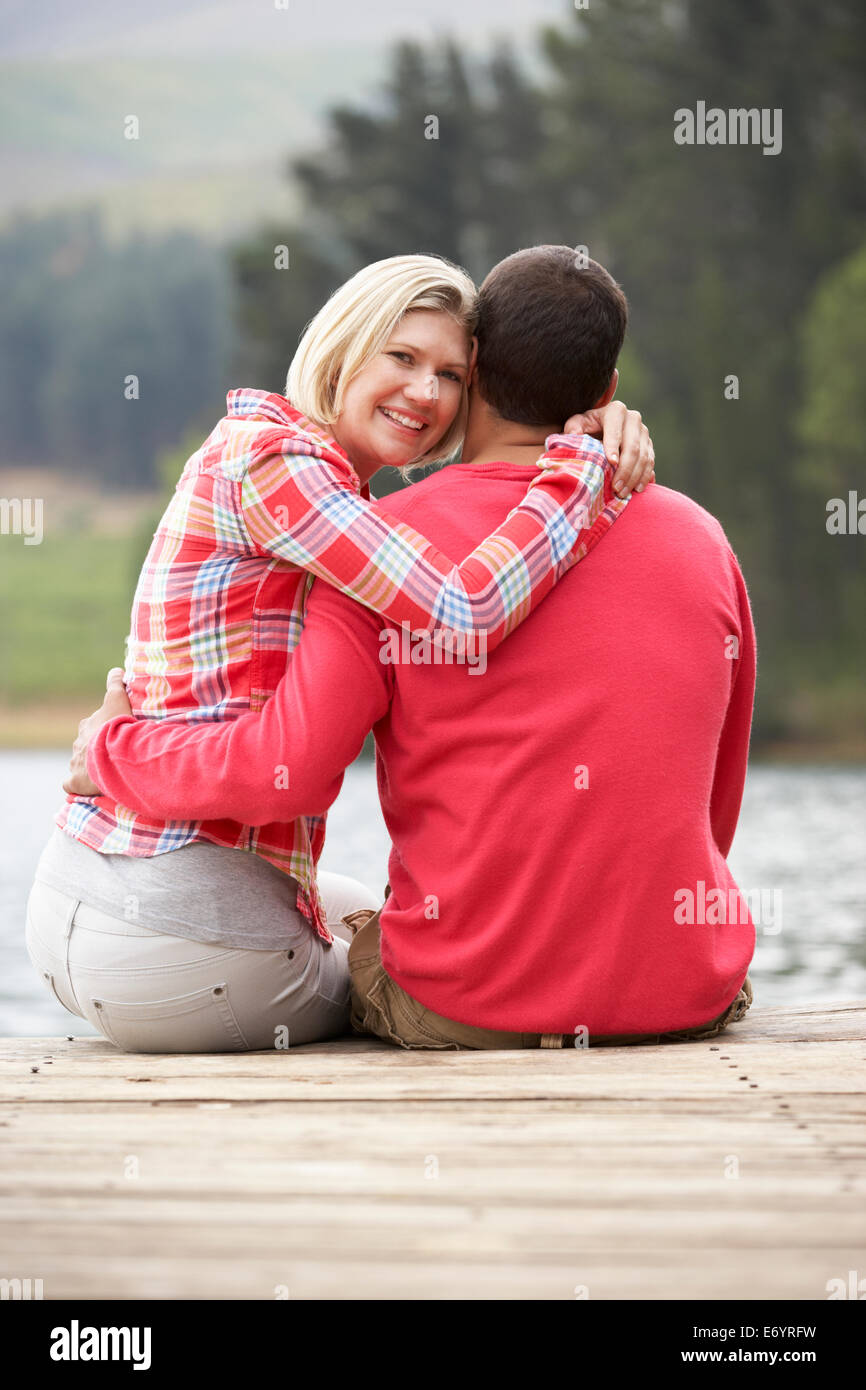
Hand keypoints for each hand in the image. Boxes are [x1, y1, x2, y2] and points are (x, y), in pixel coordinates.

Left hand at [63, 668, 131, 797]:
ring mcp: (75, 762)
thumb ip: (116, 685)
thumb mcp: (118, 700)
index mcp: (87, 725)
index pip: (93, 727)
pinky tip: (87, 788)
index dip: (104, 731)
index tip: (115, 736)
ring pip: (80, 764)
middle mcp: (78, 743)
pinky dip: (78, 785)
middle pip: (86, 746)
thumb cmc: (116, 727)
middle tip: (113, 755)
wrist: (112, 753)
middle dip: (96, 750)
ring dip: (90, 768)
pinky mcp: (75, 781)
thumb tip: (116, 670)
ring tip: (107, 773)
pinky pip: (72, 784)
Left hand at [564, 401, 654, 498]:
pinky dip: (644, 477)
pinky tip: (636, 490)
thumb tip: (575, 434)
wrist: (600, 428)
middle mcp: (633, 419)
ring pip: (644, 457)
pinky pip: (650, 462)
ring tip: (623, 493)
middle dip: (625, 469)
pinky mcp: (649, 445)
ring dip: (634, 478)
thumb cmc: (586, 428)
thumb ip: (574, 428)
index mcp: (615, 411)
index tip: (611, 463)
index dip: (614, 446)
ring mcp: (643, 432)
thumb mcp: (577, 424)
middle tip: (616, 488)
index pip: (615, 429)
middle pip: (633, 447)